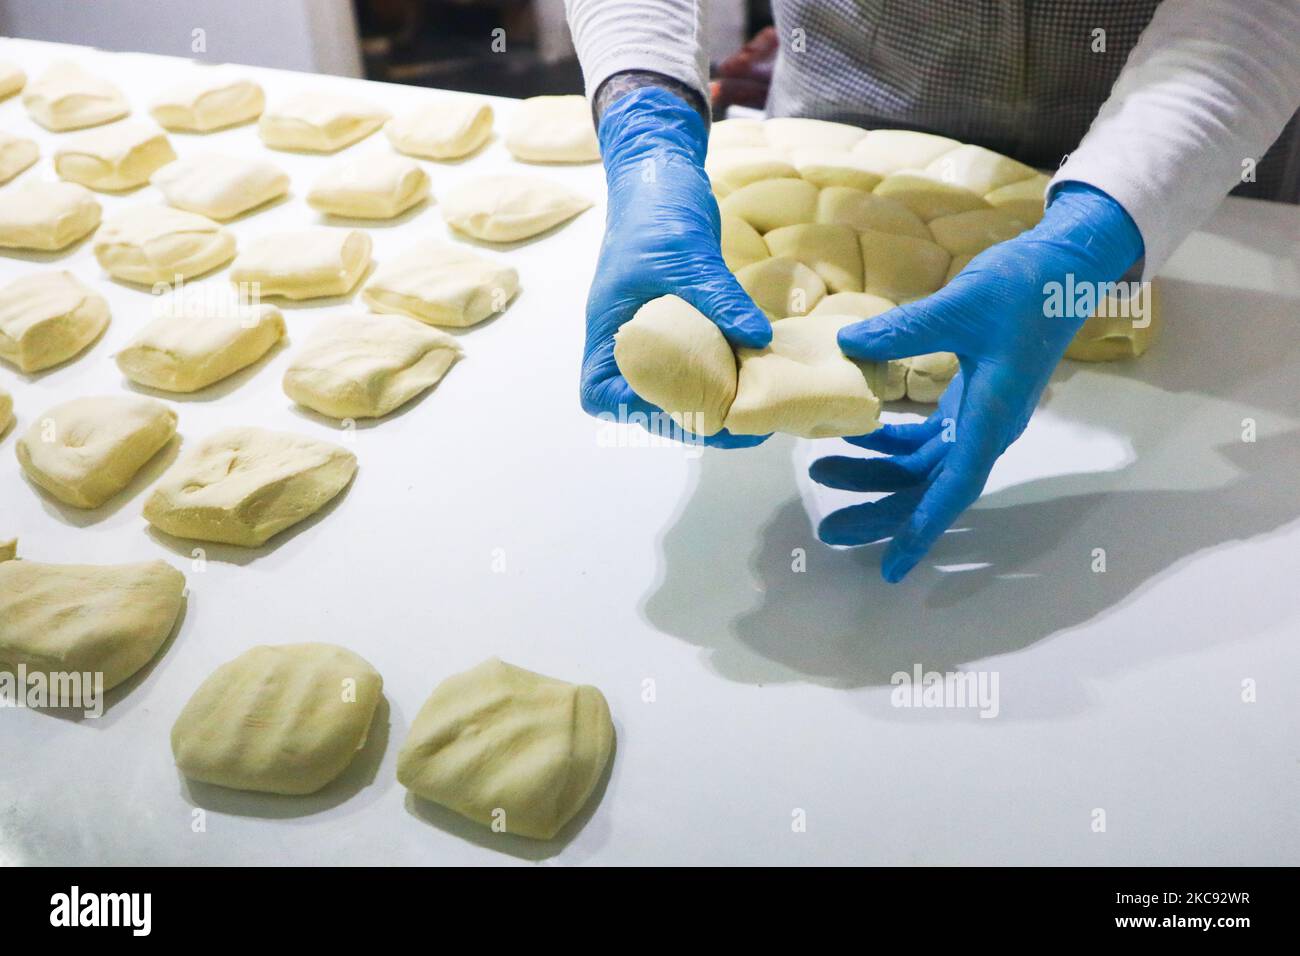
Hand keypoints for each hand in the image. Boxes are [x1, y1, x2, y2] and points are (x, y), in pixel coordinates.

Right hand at [581, 86, 771, 447]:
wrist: (662, 172)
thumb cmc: (655, 211)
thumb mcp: (685, 256)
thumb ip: (719, 299)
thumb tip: (760, 339)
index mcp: (609, 327)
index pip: (599, 392)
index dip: (631, 411)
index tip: (677, 409)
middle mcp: (628, 338)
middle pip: (644, 399)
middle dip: (688, 418)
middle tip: (738, 425)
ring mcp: (656, 331)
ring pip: (676, 384)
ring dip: (711, 401)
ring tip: (755, 409)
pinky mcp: (685, 321)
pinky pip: (701, 360)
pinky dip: (726, 372)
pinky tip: (760, 373)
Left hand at [813, 182, 1144, 580]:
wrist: (1064, 264)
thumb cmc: (1025, 287)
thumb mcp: (959, 305)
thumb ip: (902, 330)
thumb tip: (847, 346)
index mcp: (991, 419)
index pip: (952, 490)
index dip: (920, 531)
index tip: (890, 568)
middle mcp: (985, 430)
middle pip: (928, 489)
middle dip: (879, 510)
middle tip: (828, 528)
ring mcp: (977, 417)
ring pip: (922, 466)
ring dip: (874, 473)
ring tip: (821, 471)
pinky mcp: (968, 399)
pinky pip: (925, 437)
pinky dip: (889, 440)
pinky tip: (854, 431)